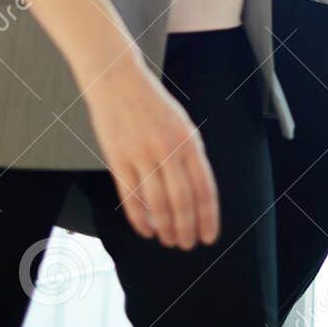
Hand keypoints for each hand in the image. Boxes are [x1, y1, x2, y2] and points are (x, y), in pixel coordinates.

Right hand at [79, 58, 219, 250]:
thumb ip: (190, 156)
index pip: (204, 187)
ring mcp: (141, 154)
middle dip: (187, 227)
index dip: (208, 216)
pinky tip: (147, 230)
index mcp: (189, 141)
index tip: (210, 236)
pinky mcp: (118, 159)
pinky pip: (131, 196)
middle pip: (182, 200)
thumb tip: (197, 194)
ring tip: (169, 241)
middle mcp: (168, 149)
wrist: (118, 81)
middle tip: (188, 245)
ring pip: (157, 202)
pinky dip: (140, 218)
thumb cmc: (153, 105)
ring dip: (166, 227)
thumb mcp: (182, 125)